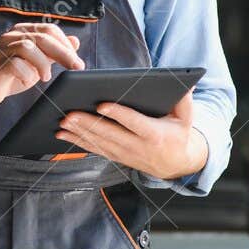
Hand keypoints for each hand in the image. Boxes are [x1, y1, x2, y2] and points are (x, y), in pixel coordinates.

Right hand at [0, 22, 84, 112]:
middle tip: (77, 68)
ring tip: (45, 77)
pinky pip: (15, 64)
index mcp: (22, 33)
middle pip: (43, 37)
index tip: (77, 62)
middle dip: (64, 53)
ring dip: (43, 63)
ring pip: (30, 46)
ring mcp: (2, 49)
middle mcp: (12, 36)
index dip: (66, 44)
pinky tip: (27, 80)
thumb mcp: (35, 64)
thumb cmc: (6, 76)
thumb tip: (75, 41)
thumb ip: (52, 53)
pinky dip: (26, 74)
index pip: (50, 30)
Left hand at [54, 90, 207, 180]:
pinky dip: (77, 142)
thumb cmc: (178, 133)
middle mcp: (137, 146)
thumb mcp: (187, 118)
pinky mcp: (115, 157)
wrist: (176, 164)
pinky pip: (94, 150)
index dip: (118, 114)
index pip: (133, 123)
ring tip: (62, 122)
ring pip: (98, 143)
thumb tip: (185, 83)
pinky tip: (61, 134)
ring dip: (78, 133)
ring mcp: (124, 154)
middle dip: (88, 123)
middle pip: (109, 134)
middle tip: (69, 114)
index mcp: (154, 134)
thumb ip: (184, 101)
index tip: (102, 104)